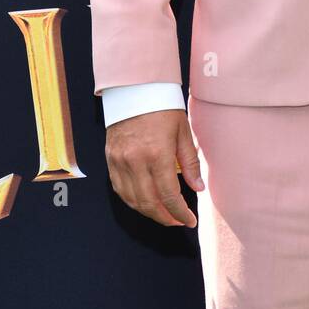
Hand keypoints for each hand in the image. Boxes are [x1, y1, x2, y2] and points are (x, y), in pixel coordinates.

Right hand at [105, 109, 204, 226]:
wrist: (134, 88)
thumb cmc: (163, 106)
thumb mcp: (183, 131)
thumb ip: (190, 162)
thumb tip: (197, 189)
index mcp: (158, 154)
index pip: (169, 195)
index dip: (180, 213)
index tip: (190, 221)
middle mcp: (136, 161)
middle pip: (149, 203)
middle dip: (165, 217)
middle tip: (178, 221)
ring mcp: (120, 161)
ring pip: (132, 200)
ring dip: (149, 213)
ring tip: (164, 215)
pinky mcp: (110, 159)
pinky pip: (119, 189)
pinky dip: (132, 201)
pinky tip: (144, 202)